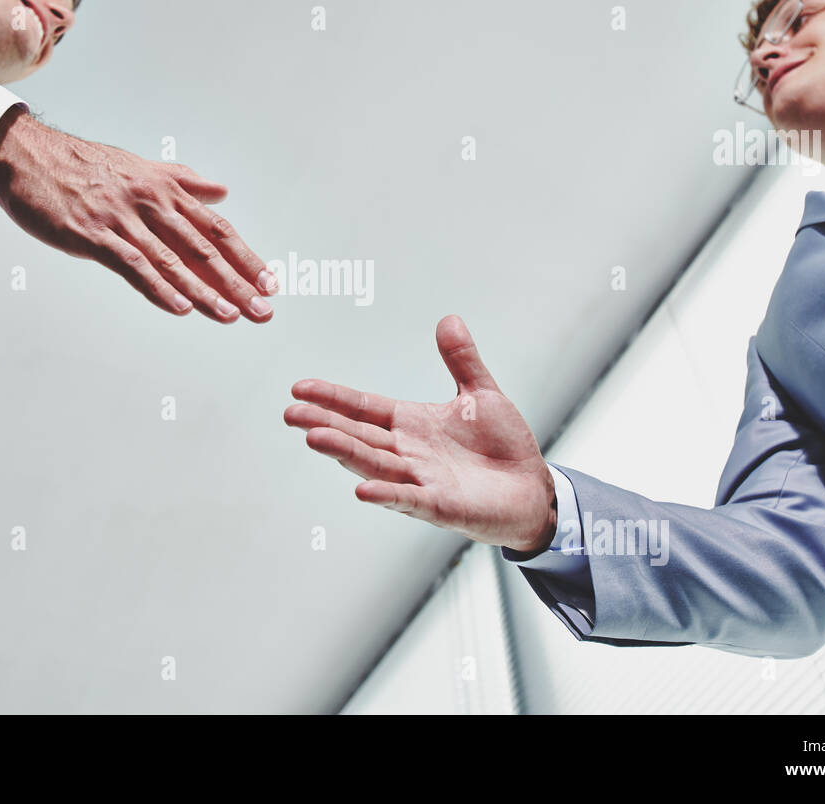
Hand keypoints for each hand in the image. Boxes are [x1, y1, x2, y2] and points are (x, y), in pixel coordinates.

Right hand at [0, 108, 278, 321]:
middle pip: (203, 247)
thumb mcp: (139, 166)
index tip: (269, 282)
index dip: (245, 257)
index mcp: (164, 188)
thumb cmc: (81, 163)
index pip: (215, 228)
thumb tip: (221, 192)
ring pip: (173, 259)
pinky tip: (180, 307)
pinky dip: (159, 288)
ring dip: (204, 291)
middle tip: (262, 308)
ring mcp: (122, 219)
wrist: (25, 153)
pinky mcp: (92, 235)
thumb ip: (183, 181)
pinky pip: (133, 266)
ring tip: (231, 315)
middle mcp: (150, 202)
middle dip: (237, 280)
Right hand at [284, 314, 556, 552]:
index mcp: (411, 424)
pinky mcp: (439, 505)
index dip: (333, 397)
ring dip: (344, 452)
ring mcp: (420, 479)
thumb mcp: (481, 393)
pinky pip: (408, 498)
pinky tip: (362, 488)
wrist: (532, 489)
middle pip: (358, 435)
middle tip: (291, 412)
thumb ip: (461, 360)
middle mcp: (408, 452)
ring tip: (314, 438)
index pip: (364, 408)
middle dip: (324, 423)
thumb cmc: (504, 447)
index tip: (300, 387)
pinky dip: (386, 493)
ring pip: (374, 463)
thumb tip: (449, 320)